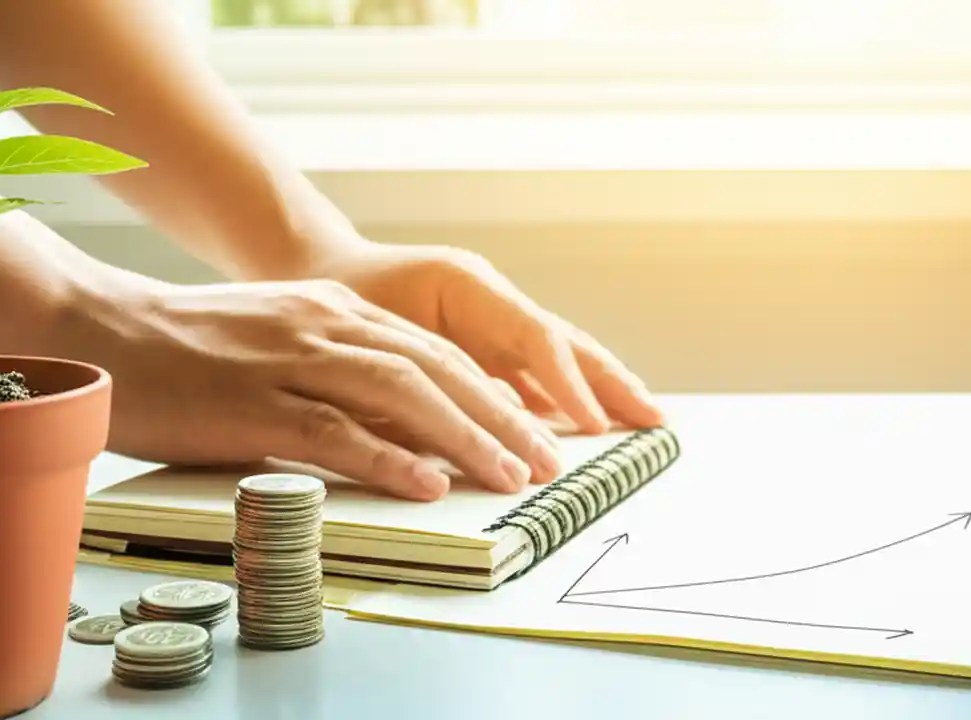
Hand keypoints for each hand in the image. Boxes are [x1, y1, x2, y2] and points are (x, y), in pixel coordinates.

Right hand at [73, 278, 560, 500]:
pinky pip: (333, 429)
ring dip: (465, 436)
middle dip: (500, 416)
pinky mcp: (252, 400)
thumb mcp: (276, 339)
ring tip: (510, 476)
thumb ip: (333, 371)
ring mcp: (289, 358)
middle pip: (435, 368)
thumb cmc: (185, 344)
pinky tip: (425, 484)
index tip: (533, 429)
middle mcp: (323, 324)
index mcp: (332, 308)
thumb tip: (394, 424)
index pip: (433, 350)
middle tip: (546, 459)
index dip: (491, 391)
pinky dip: (386, 457)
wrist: (99, 327)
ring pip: (400, 394)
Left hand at [316, 243, 663, 432]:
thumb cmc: (335, 295)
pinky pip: (538, 369)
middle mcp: (490, 297)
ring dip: (603, 388)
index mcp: (464, 284)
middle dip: (611, 383)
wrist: (316, 265)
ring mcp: (492, 317)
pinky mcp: (487, 339)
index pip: (533, 335)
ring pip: (561, 354)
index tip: (593, 424)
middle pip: (565, 341)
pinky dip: (568, 395)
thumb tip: (459, 429)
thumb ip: (412, 379)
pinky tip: (590, 424)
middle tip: (654, 422)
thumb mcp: (365, 333)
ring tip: (644, 420)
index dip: (567, 383)